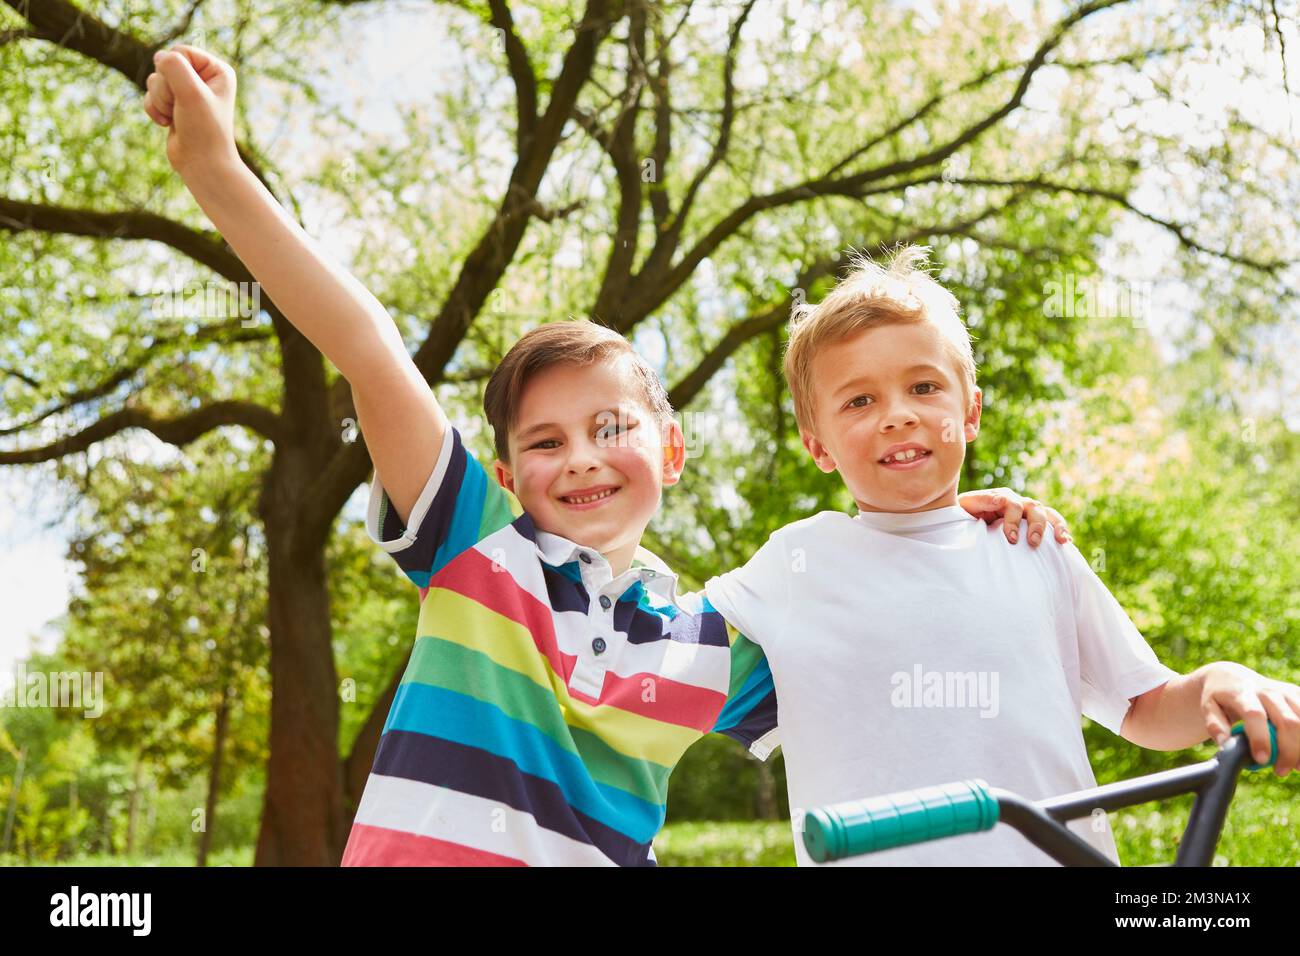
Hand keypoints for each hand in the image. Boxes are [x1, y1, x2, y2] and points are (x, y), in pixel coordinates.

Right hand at [143, 45, 239, 176]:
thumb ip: (173, 66)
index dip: (176, 71)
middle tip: (183, 108)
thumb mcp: (190, 92)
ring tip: (177, 117)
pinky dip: (154, 109)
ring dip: (160, 100)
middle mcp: (203, 78)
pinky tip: (168, 123)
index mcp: (217, 70)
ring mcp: (187, 91)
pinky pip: (149, 95)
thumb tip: (159, 56)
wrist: (202, 165)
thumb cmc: (203, 130)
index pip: (180, 50)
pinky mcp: (173, 104)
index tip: (190, 94)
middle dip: (166, 88)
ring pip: (154, 80)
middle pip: (164, 64)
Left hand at [956, 487, 1071, 547]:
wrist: (964, 521)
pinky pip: (1051, 524)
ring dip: (1056, 525)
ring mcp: (1027, 513)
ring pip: (1047, 514)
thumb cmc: (963, 514)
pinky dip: (1061, 530)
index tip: (1011, 538)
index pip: (1013, 504)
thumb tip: (1002, 500)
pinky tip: (1067, 542)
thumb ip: (982, 501)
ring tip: (1062, 540)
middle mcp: (1018, 502)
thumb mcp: (967, 506)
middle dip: (1036, 525)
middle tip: (1033, 542)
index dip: (1013, 521)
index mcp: (1002, 497)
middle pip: (1034, 508)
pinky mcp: (1033, 524)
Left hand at [1200, 662, 1299, 776]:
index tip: (1262, 760)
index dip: (1261, 738)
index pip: (1255, 715)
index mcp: (1243, 693)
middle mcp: (1268, 690)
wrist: (1232, 676)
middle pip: (1288, 721)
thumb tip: (1225, 743)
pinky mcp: (1296, 693)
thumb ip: (1215, 725)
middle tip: (1280, 771)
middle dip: (1288, 750)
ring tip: (1296, 767)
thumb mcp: (1209, 708)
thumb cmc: (1219, 697)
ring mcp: (1285, 691)